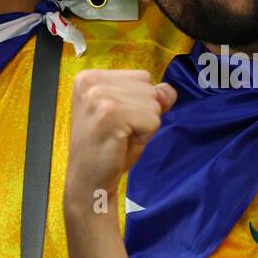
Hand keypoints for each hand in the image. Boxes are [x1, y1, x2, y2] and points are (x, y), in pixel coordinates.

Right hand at [65, 69, 176, 217]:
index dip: (139, 102)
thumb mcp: (129, 113)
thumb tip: (169, 91)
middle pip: (149, 87)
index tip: (117, 120)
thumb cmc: (107, 148)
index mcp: (90, 76)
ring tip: (120, 137)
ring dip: (144, 125)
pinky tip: (122, 143)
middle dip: (143, 113)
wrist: (88, 181)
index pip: (142, 76)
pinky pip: (152, 120)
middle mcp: (91, 81)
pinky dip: (145, 135)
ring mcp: (99, 96)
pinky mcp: (110, 113)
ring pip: (153, 103)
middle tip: (119, 132)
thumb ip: (150, 96)